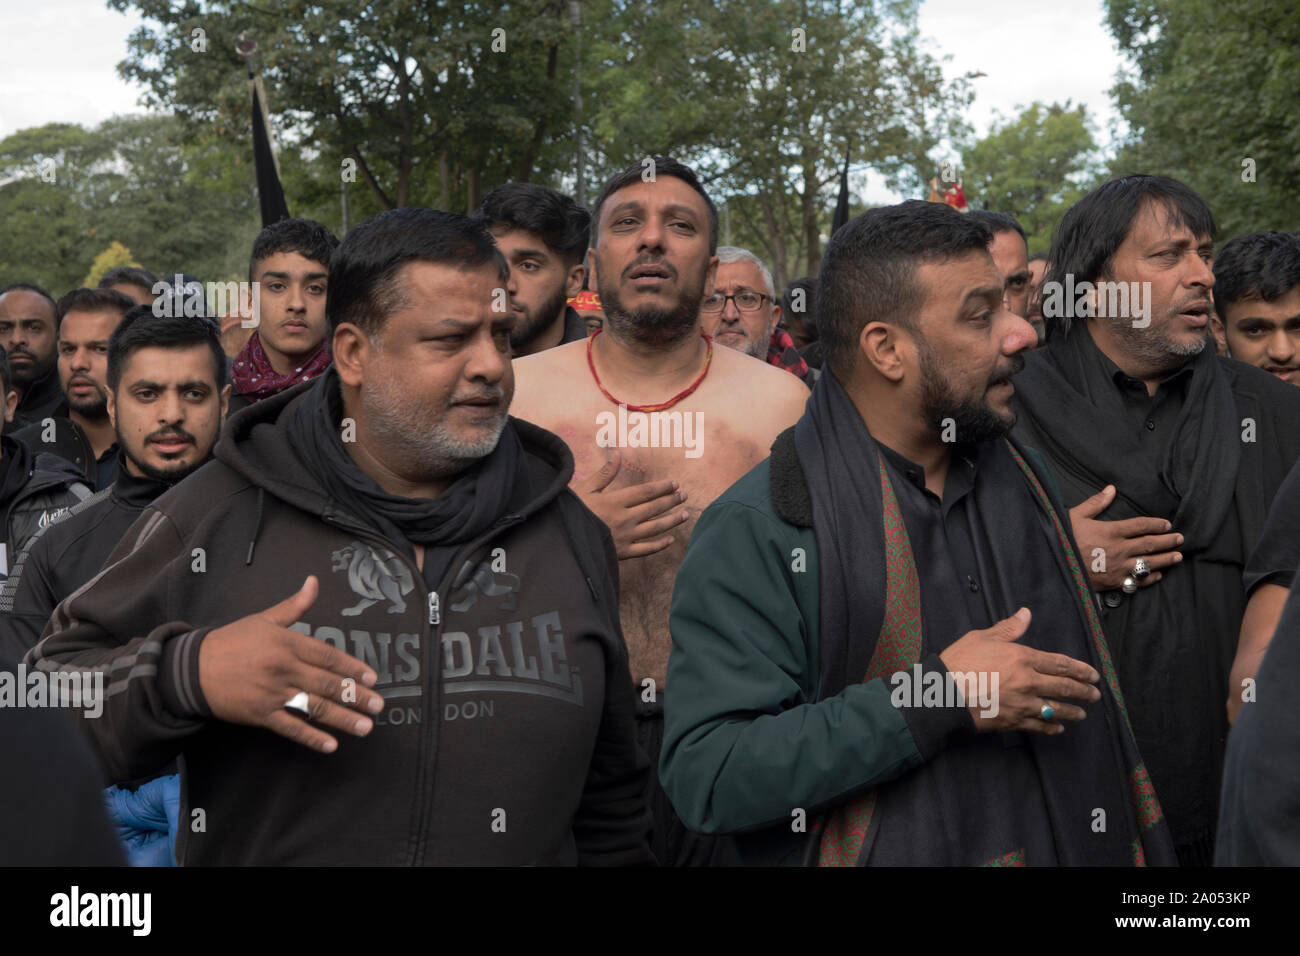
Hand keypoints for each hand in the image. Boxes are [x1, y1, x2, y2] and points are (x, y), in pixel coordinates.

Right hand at [198, 576, 385, 752]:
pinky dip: (310, 737)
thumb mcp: (264, 619)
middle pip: (327, 683)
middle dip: (355, 696)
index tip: (372, 678)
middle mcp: (283, 668)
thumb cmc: (232, 641)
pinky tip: (330, 745)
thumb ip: (295, 606)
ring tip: (365, 727)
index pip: (328, 656)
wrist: (193, 669)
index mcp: (286, 643)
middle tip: (378, 706)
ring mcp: (272, 694)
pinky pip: (290, 728)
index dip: (352, 667)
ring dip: (342, 719)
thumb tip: (314, 582)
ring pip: (314, 707)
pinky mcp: (260, 715)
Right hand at [574, 450, 688, 558]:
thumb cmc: (571, 512)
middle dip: (671, 501)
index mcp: (615, 501)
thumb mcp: (585, 489)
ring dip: (672, 520)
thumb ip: (605, 474)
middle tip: (684, 495)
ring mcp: (625, 537)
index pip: (645, 492)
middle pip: (654, 508)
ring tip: (685, 514)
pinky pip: (646, 549)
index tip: (674, 484)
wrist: (563, 542)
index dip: (662, 487)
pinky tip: (670, 540)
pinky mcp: (623, 552)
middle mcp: (624, 519)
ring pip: (655, 528)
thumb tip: (618, 454)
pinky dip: (660, 545)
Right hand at [938, 608, 1101, 734]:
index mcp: (1022, 658)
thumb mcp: (981, 638)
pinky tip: (1058, 728)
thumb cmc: (958, 662)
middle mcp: (1027, 681)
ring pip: (1056, 709)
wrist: (942, 694)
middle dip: (1083, 691)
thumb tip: (1025, 614)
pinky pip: (1039, 726)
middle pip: (1064, 687)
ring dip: (1072, 711)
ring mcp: (1022, 704)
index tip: (1093, 675)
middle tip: (1095, 694)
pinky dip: (1051, 727)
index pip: (1060, 664)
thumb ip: (1008, 629)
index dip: (1080, 669)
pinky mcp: (1012, 721)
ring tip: (1082, 713)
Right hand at [1069, 485, 1182, 590]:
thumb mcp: (1075, 516)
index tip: (1167, 524)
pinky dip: (1150, 578)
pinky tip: (1158, 575)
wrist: (1053, 565)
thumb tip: (1111, 489)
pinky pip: (1137, 581)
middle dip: (1167, 541)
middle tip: (1180, 539)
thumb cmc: (1063, 539)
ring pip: (1148, 563)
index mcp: (1111, 531)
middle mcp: (1119, 549)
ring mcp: (1117, 567)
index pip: (1140, 525)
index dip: (1156, 524)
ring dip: (1165, 559)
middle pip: (1150, 544)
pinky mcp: (1113, 582)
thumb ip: (1096, 503)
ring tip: (1178, 556)